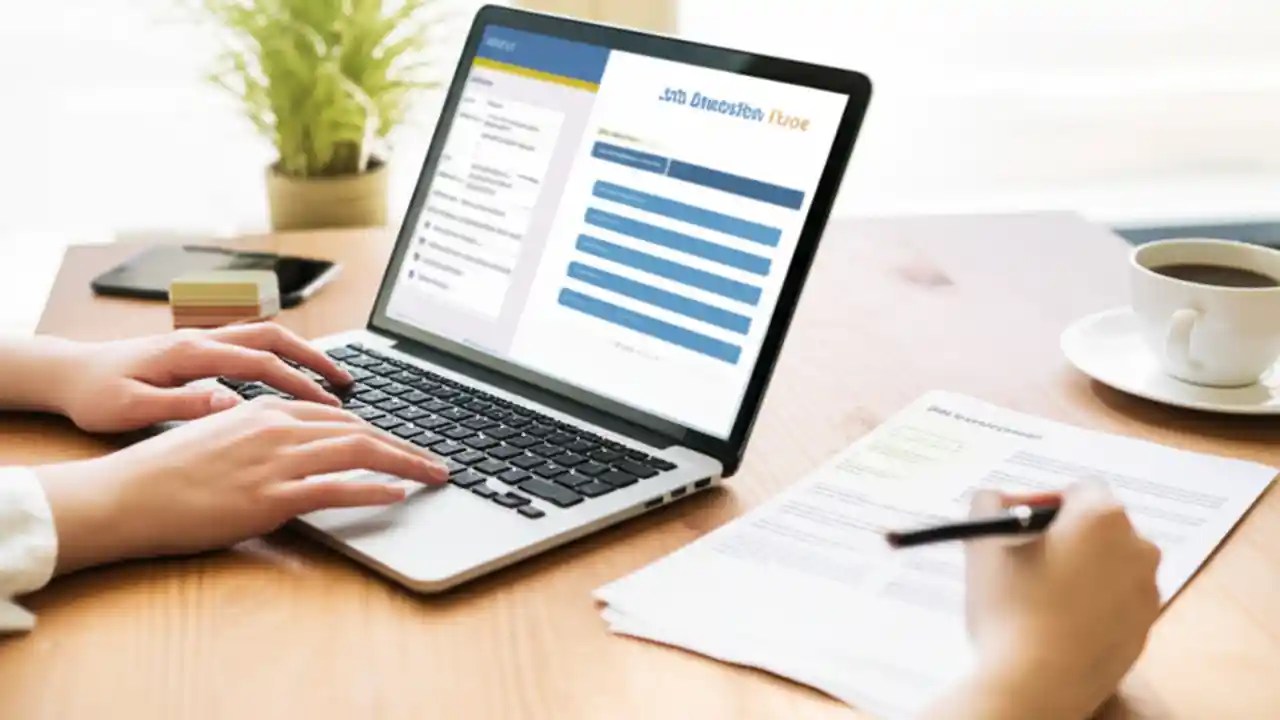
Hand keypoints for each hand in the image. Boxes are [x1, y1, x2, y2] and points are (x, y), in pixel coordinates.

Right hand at [34, 397, 447, 573]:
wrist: (124, 496)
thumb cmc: (167, 473)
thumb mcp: (221, 439)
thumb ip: (264, 437)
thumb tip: (299, 447)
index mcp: (265, 409)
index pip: (340, 415)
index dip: (380, 430)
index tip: (405, 444)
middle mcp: (276, 427)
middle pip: (360, 429)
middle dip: (405, 445)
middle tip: (437, 462)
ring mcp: (274, 461)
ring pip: (358, 451)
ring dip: (405, 463)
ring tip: (433, 476)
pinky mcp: (269, 497)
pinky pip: (335, 488)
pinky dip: (373, 489)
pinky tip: (398, 493)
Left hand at [47, 323, 352, 431]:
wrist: (67, 372)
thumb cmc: (95, 395)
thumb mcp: (133, 408)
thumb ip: (183, 404)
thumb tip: (231, 402)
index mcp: (191, 353)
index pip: (260, 362)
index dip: (299, 383)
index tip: (331, 404)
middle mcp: (202, 338)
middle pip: (274, 337)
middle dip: (316, 358)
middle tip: (348, 382)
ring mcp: (202, 338)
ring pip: (266, 335)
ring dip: (302, 353)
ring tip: (332, 378)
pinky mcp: (199, 347)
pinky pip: (251, 343)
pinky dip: (280, 355)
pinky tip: (292, 377)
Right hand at [953, 482, 1160, 718]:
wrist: (1037, 683)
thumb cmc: (1010, 607)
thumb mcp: (982, 545)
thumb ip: (988, 504)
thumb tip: (995, 499)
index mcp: (1103, 518)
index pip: (1078, 490)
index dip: (1044, 504)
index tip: (1019, 526)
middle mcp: (1138, 548)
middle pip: (1100, 527)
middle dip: (1067, 535)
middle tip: (1028, 558)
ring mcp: (1147, 592)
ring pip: (1110, 565)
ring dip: (1082, 570)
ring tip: (1041, 596)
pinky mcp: (1145, 630)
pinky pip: (1117, 602)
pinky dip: (1094, 604)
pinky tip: (1058, 623)